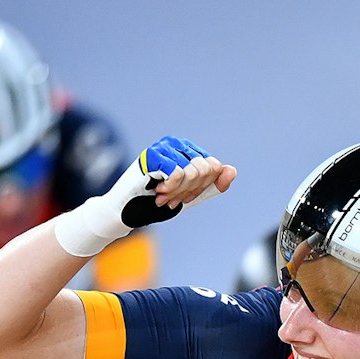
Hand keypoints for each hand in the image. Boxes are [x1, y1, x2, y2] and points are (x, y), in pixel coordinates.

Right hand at [54, 135, 236, 256]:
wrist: (128, 213)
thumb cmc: (156, 203)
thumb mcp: (191, 195)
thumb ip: (212, 185)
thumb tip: (232, 170)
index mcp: (187, 150)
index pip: (214, 168)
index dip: (200, 188)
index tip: (183, 196)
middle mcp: (176, 144)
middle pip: (205, 169)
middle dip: (189, 190)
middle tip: (169, 197)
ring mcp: (164, 147)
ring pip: (193, 171)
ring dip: (178, 191)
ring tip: (161, 195)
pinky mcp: (153, 155)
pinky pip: (179, 172)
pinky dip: (171, 188)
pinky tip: (157, 190)